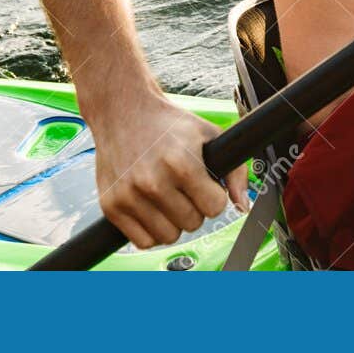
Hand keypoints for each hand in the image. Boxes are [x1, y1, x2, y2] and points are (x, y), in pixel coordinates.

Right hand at [91, 92, 249, 249]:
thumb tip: (243, 205)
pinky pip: (142, 241)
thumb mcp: (209, 134)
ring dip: (172, 222)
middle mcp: (153, 182)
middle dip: (194, 208)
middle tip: (183, 188)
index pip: (214, 207)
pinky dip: (150, 230)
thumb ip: (234, 170)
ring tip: (167, 197)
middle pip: (193, 223)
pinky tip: (151, 208)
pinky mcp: (111, 206)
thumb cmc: (167, 123)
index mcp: (181, 164)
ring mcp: (129, 196)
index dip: (213, 195)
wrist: (123, 111)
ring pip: (168, 236)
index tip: (204, 184)